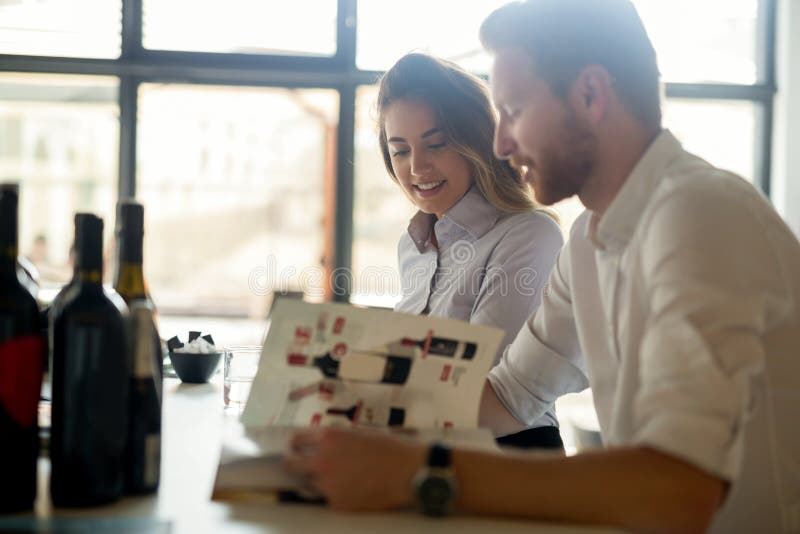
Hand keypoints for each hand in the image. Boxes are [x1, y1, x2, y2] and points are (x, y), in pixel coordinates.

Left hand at [283, 427, 426, 511]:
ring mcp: (327, 484)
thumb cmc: (389, 449)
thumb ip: (335, 439)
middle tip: (297, 465)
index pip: (296, 439)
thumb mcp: (359, 433)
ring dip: (319, 480)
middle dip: (292, 463)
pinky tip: (356, 488)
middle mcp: (322, 460)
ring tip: (341, 478)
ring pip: (310, 483)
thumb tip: (319, 444)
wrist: (408, 473)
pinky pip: (328, 498)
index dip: (294, 443)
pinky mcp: (336, 503)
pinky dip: (337, 494)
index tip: (295, 447)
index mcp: (328, 438)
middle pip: (291, 464)